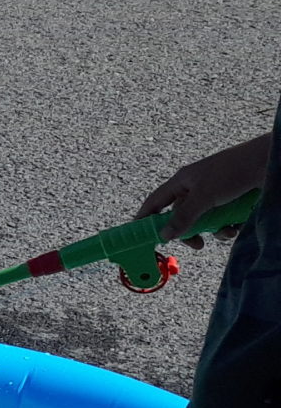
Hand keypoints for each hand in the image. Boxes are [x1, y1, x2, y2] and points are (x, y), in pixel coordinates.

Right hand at [138, 134, 269, 240]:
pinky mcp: (231, 202)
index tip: (139, 235)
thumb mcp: (205, 196)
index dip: (145, 217)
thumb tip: (164, 235)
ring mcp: (214, 196)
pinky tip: (237, 225)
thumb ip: (184, 216)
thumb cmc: (233, 170)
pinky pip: (223, 221)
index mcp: (182, 181)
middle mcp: (196, 189)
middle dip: (189, 232)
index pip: (156, 202)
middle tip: (197, 244)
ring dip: (215, 230)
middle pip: (182, 217)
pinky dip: (229, 226)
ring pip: (205, 221)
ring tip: (226, 232)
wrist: (269, 162)